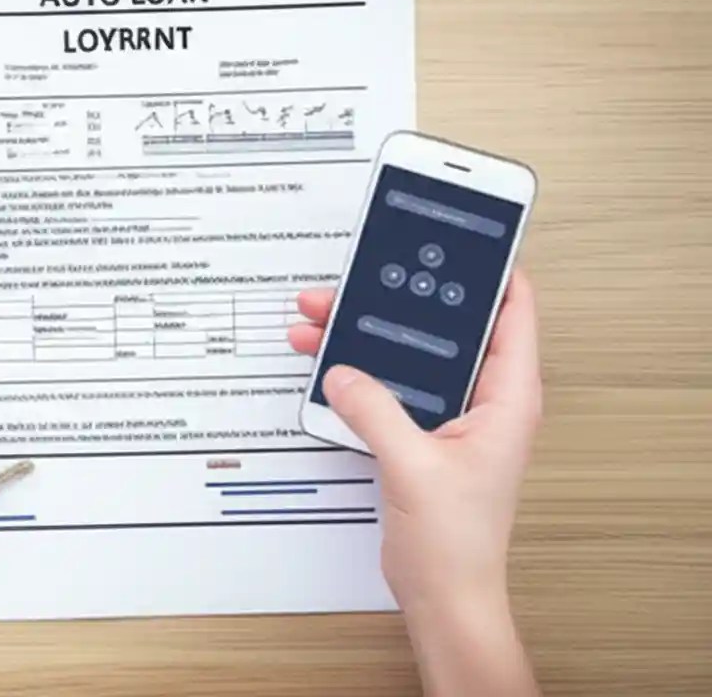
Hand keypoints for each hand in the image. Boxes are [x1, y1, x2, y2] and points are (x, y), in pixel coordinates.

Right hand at [288, 270, 542, 616]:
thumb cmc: (457, 544)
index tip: (450, 238)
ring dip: (365, 333)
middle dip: (396, 298)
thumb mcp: (413, 466)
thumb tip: (344, 370)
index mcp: (508, 398)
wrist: (442, 594)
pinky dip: (356, 368)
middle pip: (443, 325)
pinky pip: (388, 383)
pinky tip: (324, 359)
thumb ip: (375, 410)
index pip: (511, 309)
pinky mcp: (420, 432)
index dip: (485, 268)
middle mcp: (485, 400)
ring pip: (408, 352)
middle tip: (358, 275)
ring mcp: (450, 415)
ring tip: (322, 313)